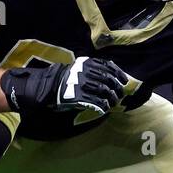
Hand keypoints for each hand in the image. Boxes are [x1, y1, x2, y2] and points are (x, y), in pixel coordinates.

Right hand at [1, 56, 130, 118]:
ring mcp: (82, 85)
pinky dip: (102, 105)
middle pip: (108, 80)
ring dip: (111, 98)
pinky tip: (105, 108)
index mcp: (86, 64)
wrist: (47, 86)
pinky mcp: (78, 97)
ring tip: (114, 102)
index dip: (118, 73)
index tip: (124, 80)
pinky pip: (95, 102)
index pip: (107, 66)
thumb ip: (92, 69)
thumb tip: (110, 76)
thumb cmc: (65, 78)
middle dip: (116, 88)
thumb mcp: (78, 68)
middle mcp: (85, 73)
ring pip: (104, 91)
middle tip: (120, 94)